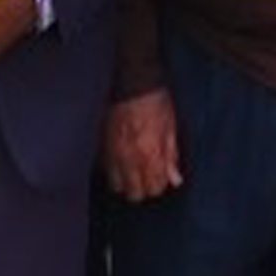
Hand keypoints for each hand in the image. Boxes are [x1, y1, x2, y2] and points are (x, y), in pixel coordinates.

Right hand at [101, 85, 182, 203]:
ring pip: (116, 186)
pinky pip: (104, 170)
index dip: (159, 185)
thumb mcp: (171, 129)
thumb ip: (171, 157)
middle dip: (142, 188)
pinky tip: (120, 160)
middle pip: (133, 194)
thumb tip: (175, 180)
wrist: (133, 80)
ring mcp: (112, 153)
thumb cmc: (156, 102)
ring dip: (125, 181)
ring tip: (132, 168)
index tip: (160, 176)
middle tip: (147, 174)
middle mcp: (128, 158)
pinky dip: (113, 170)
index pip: (153, 189)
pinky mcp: (101, 145)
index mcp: (149, 154)